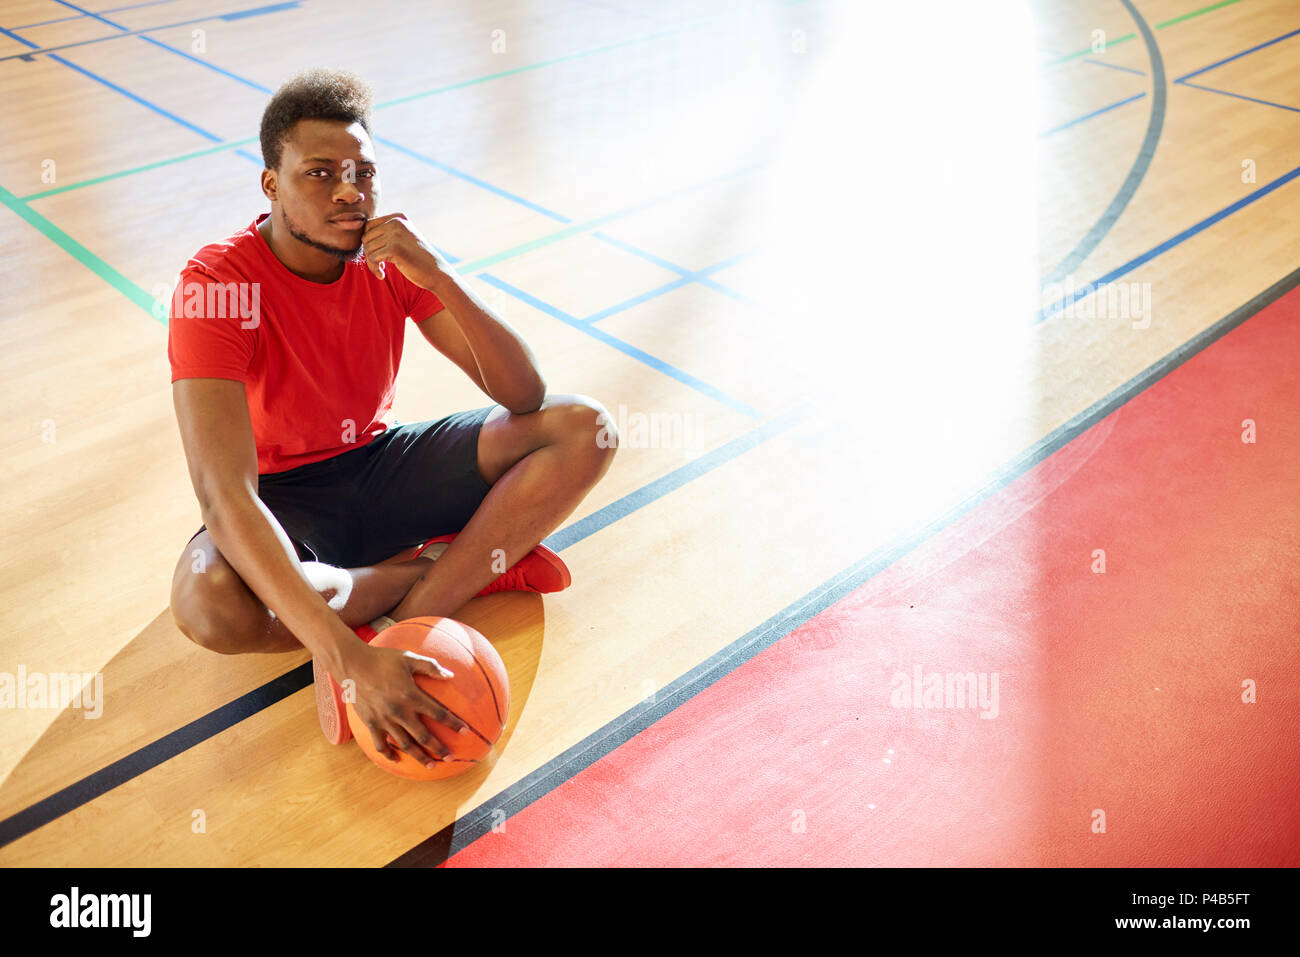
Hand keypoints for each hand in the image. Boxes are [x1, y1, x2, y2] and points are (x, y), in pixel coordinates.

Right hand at [337, 639, 469, 767]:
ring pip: (405, 744)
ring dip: (419, 756)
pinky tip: (397, 759)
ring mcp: (384, 720)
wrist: (353, 664)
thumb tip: (450, 675)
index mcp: (411, 695)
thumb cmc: (383, 659)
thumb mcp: (409, 658)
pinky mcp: (371, 723)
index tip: (465, 731)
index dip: (453, 723)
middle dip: (439, 748)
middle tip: (451, 757)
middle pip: (423, 736)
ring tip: (431, 765)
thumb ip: (431, 667)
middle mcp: (399, 711)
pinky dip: (389, 754)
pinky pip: (381, 744)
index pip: (438, 713)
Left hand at [360, 212, 446, 285]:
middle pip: (366, 236)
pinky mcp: (395, 248)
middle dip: (369, 253)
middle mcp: (396, 222)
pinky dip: (374, 269)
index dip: (370, 242)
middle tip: (378, 265)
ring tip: (381, 271)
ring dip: (371, 263)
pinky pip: (372, 258)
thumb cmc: (417, 259)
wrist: (436, 273)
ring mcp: (396, 234)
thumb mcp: (403, 238)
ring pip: (368, 248)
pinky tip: (382, 275)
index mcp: (398, 217)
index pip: (369, 225)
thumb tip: (360, 230)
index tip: (379, 255)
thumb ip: (386, 232)